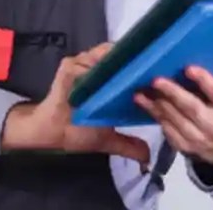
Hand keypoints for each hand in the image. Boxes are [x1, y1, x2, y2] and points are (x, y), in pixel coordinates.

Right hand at [1, 43, 151, 171]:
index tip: (160, 73)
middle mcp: (95, 68)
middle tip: (149, 70)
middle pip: (119, 55)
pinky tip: (107, 76)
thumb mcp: (108, 140)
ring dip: (116, 62)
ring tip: (130, 72)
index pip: (129, 65)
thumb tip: (148, 157)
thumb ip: (129, 145)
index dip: (145, 68)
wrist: (51, 133)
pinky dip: (97, 67)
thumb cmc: (77, 132)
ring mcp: (82, 65)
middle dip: (133, 60)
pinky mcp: (69, 66)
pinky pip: (86, 61)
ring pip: (105, 55)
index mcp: (107, 82)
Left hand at [135, 54, 212, 165]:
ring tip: (143, 91)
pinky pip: (168, 132)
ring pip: (176, 121)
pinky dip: (155, 117)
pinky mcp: (186, 147)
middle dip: (173, 94)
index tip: (189, 68)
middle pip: (193, 109)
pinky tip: (144, 103)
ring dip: (158, 105)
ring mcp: (200, 140)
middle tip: (156, 80)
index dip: (205, 82)